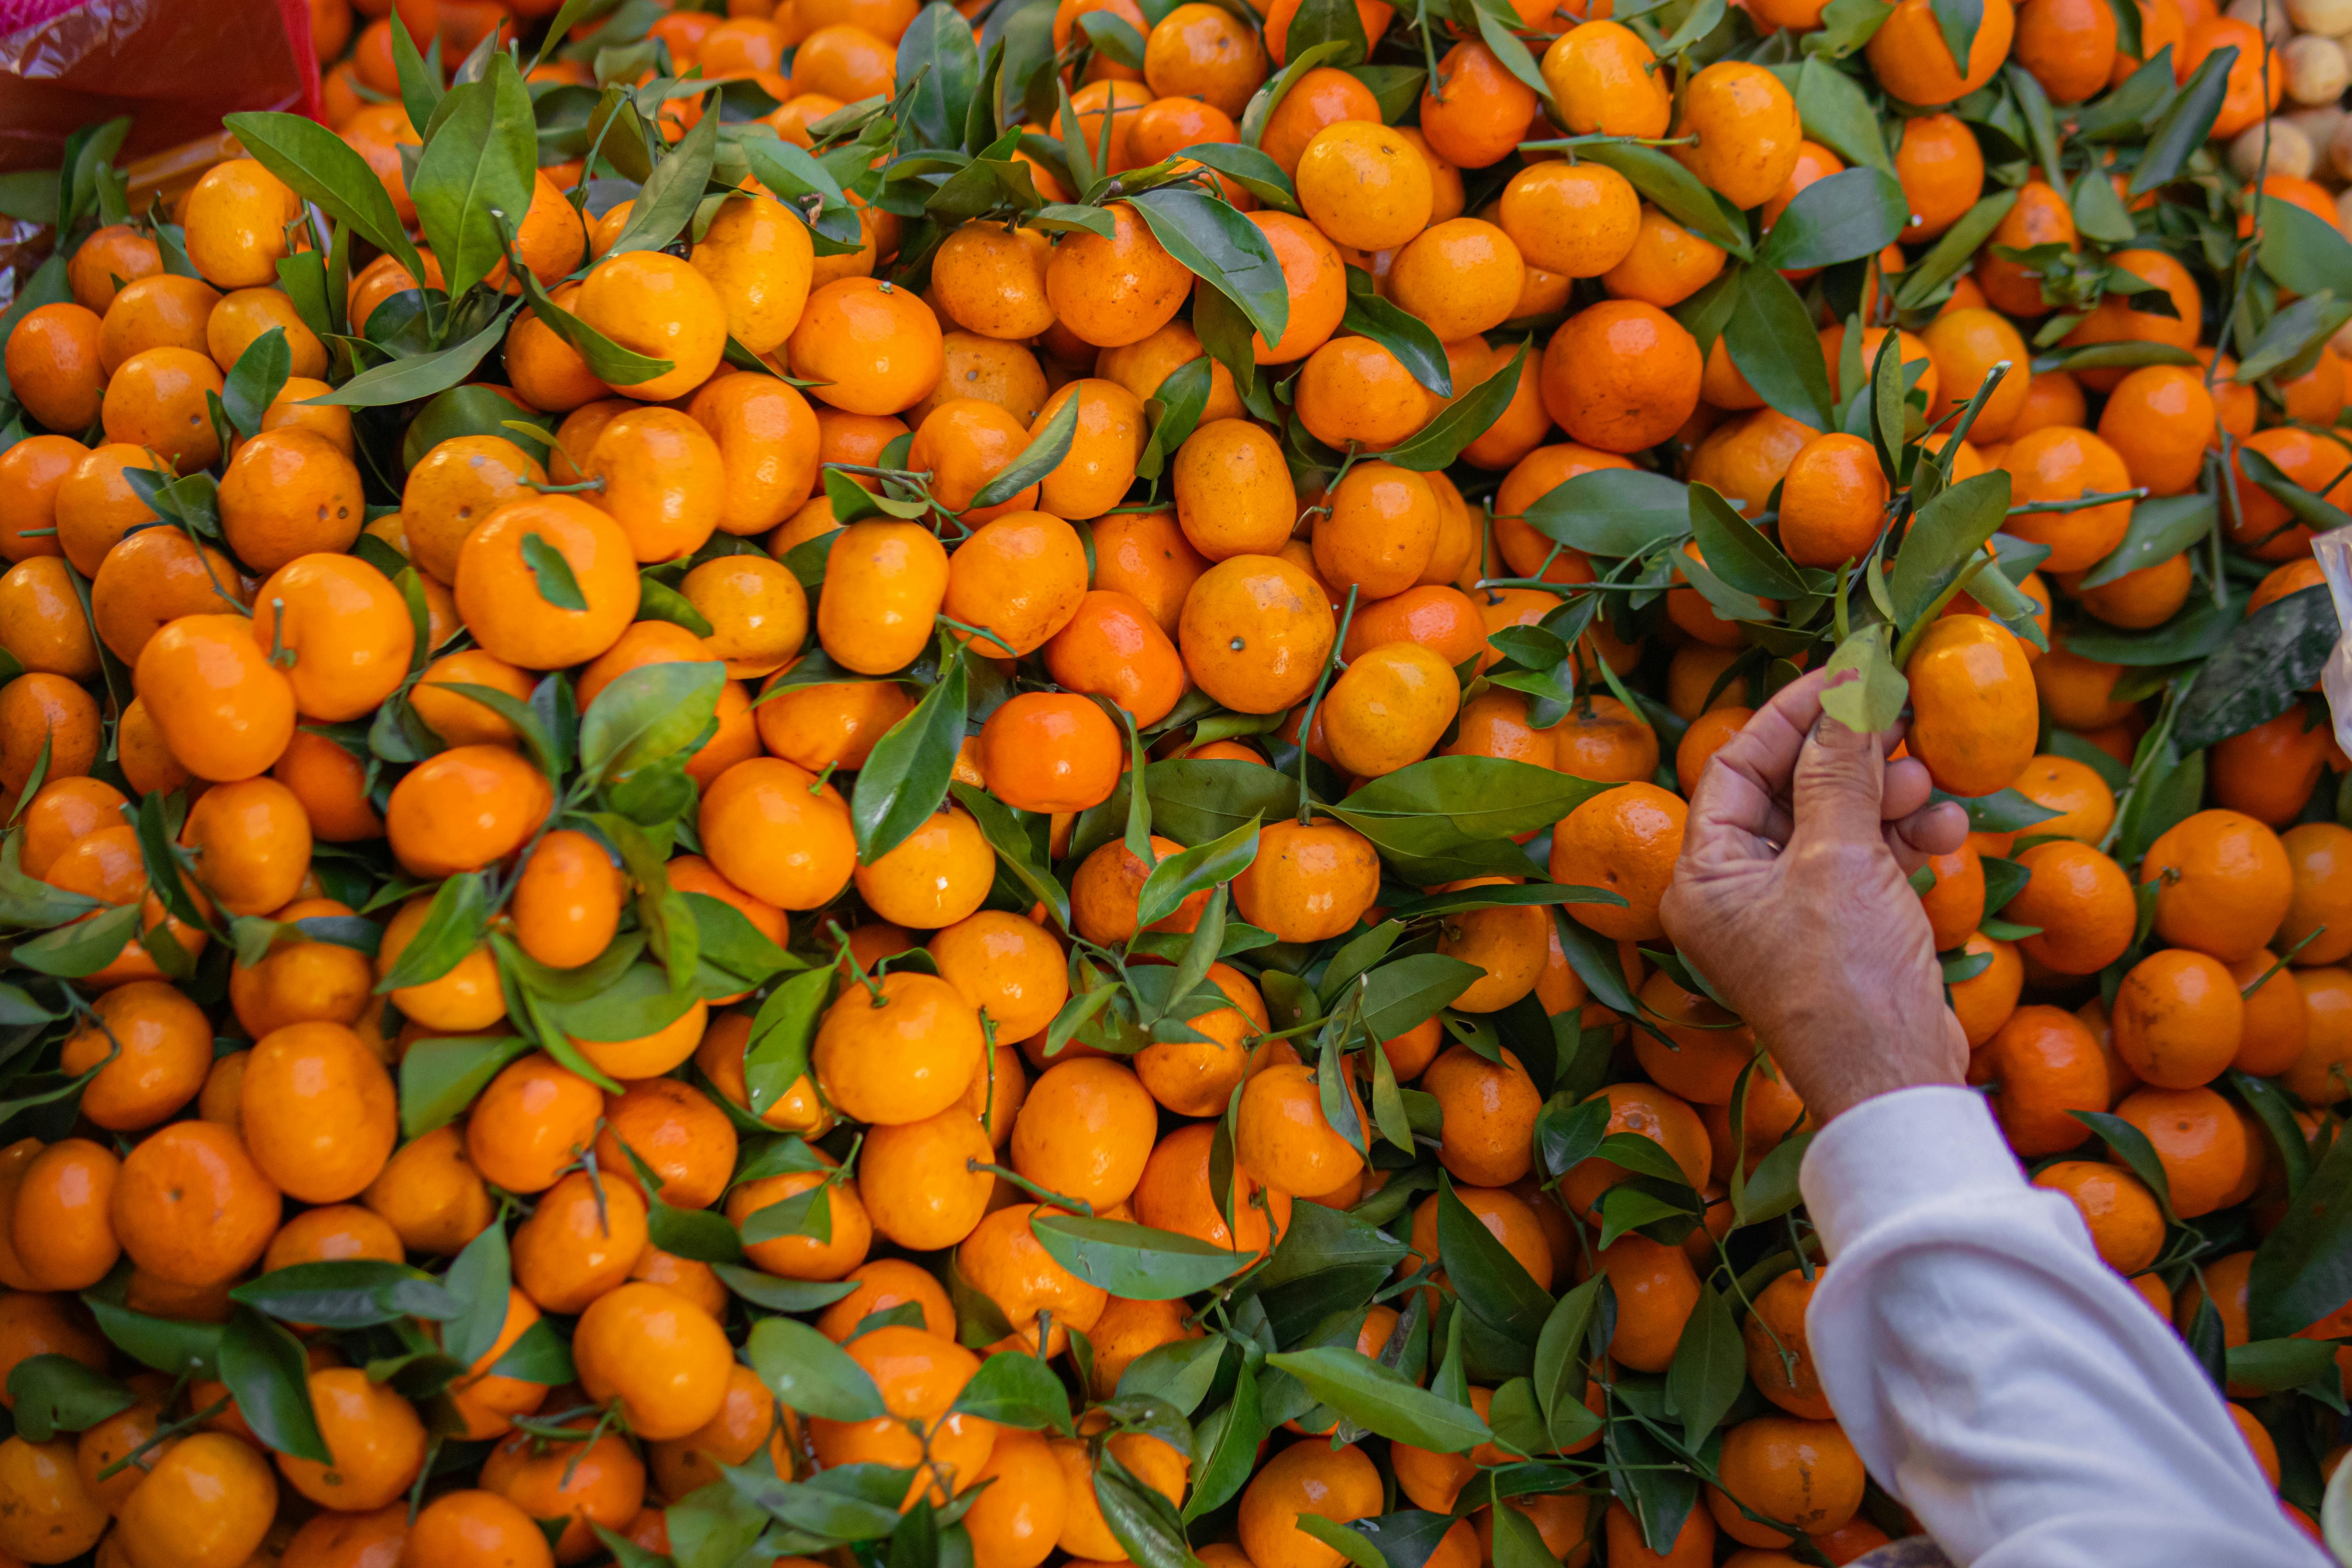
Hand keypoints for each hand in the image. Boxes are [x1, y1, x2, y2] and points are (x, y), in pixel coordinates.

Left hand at [1659, 667, 1974, 1124]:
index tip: (1848, 674)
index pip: (1735, 765)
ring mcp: (1790, 913)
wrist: (1894, 1081)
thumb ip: (1840, 768)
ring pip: (1838, 822)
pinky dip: (1905, 839)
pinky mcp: (1842, 930)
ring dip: (1890, 795)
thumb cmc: (1846, 974)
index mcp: (1704, 874)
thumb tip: (1848, 686)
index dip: (1792, 714)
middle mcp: (1736, 892)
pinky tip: (1946, 830)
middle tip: (1904, 721)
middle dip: (1852, 755)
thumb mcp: (1840, 857)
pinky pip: (1867, 862)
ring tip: (1933, 784)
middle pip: (1790, 789)